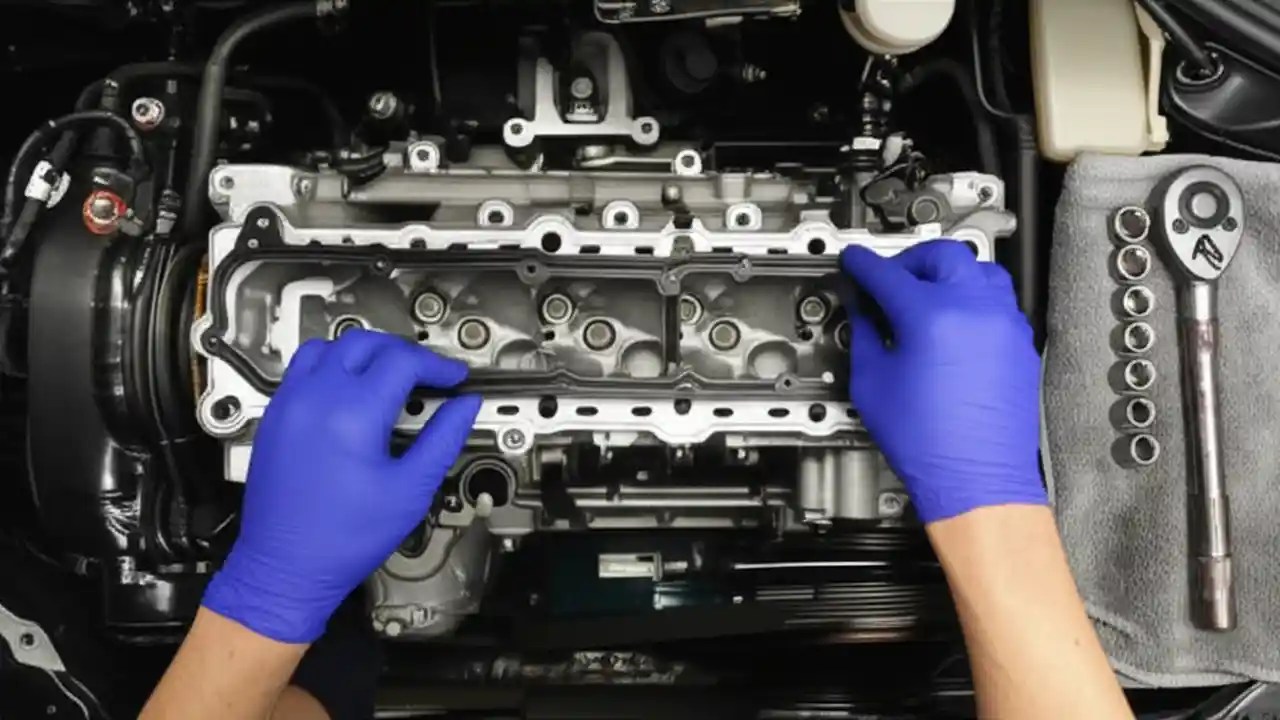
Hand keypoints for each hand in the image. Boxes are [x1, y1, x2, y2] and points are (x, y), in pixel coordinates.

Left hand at [202, 330, 480, 642]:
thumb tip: (465, 408)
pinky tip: (350, 390)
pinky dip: (332, 365)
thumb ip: (442, 439)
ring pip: (329, 348)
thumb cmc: (344, 539)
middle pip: (366, 343)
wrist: (286, 567)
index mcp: (353, 414)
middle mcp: (316, 399)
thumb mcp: (410, 490)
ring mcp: (290, 404)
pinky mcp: (276, 417)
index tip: (454, 379)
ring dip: (365, 351)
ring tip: (390, 374)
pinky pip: (303, 368)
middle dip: (404, 352)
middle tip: (429, 374)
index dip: (436, 365)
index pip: (402, 362)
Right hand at [839, 240, 1045, 523]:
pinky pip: (996, 299)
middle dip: (909, 261)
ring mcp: (1003, 323)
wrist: (977, 477)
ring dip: (947, 272)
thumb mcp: (873, 384)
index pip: (887, 274)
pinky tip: (953, 318)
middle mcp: (973, 309)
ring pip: (978, 269)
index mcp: (930, 316)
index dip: (863, 265)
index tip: (855, 262)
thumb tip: (865, 314)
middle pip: (940, 255)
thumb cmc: (929, 442)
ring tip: (926, 292)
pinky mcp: (1019, 341)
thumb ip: (865, 336)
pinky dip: (972, 297)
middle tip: (889, 278)